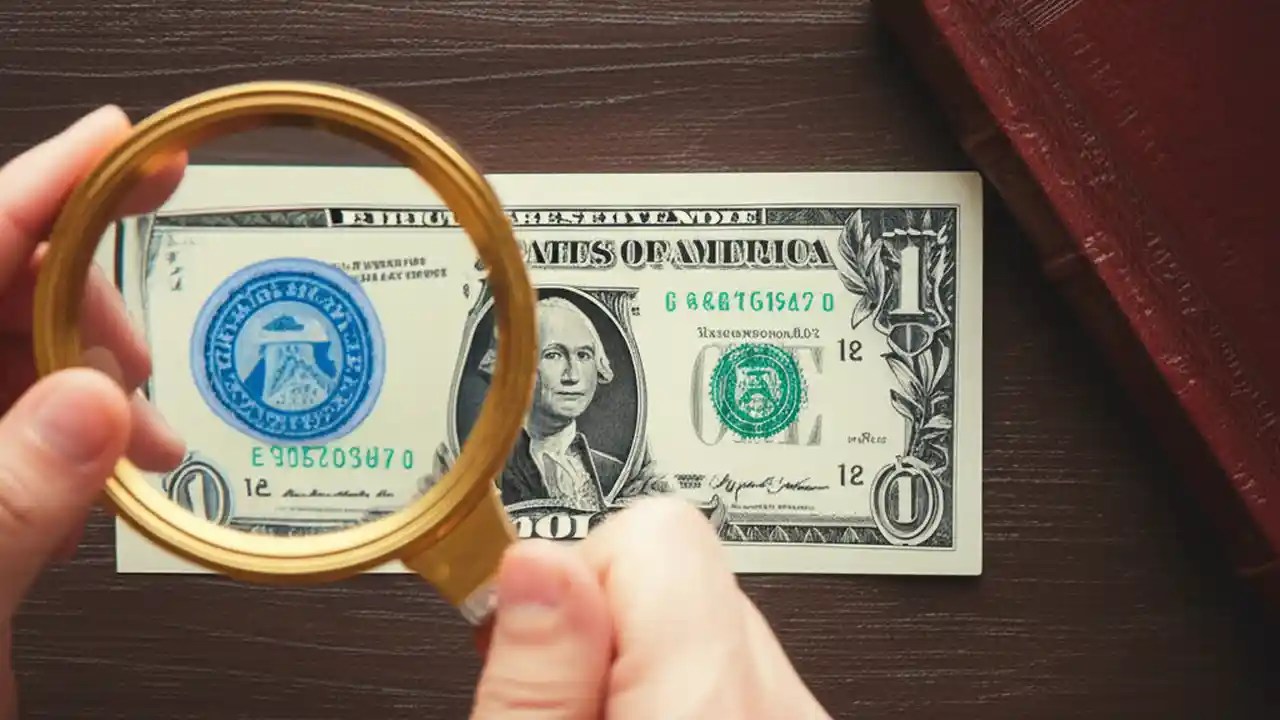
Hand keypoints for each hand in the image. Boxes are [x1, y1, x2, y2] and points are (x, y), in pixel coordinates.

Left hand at [0, 105, 186, 716]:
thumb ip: (11, 499)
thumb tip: (92, 407)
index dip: (44, 186)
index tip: (125, 145)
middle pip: (0, 292)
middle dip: (93, 310)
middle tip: (149, 348)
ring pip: (19, 353)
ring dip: (101, 381)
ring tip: (146, 431)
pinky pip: (30, 413)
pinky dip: (88, 428)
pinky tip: (115, 459)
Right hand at [470, 498, 830, 718]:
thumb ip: (534, 673)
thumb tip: (534, 562)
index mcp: (715, 699)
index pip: (658, 527)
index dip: (574, 572)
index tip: (534, 636)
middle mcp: (782, 704)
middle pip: (685, 571)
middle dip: (608, 620)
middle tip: (560, 697)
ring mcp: (798, 718)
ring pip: (711, 625)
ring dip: (648, 661)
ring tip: (600, 719)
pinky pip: (738, 674)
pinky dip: (687, 696)